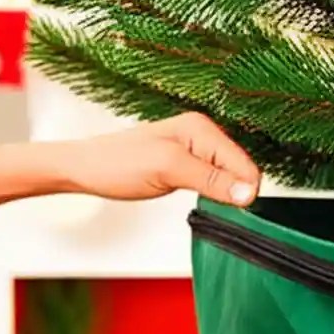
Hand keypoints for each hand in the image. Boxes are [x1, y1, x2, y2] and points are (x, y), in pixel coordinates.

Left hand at [49, 112, 262, 205]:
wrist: (86, 168)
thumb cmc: (117, 164)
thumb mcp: (168, 170)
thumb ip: (210, 179)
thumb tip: (247, 192)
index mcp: (203, 128)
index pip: (246, 164)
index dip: (242, 190)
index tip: (226, 206)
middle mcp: (204, 133)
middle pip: (241, 171)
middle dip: (231, 191)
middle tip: (201, 198)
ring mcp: (196, 148)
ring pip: (229, 177)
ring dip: (220, 193)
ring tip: (191, 194)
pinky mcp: (188, 162)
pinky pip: (215, 179)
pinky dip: (211, 192)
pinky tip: (192, 194)